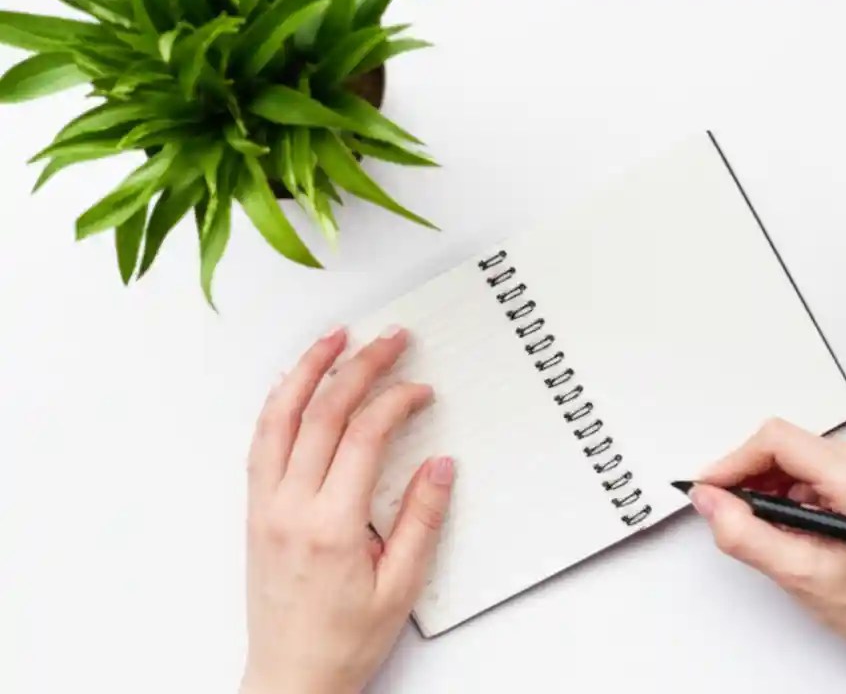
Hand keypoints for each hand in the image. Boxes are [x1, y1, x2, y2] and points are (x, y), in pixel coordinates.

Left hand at [241, 326, 454, 693]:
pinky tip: (293, 387)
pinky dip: (279, 405)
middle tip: (389, 339)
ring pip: (280, 418)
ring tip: (332, 338)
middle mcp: (289, 507)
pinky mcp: (254, 512)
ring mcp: (265, 506)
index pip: (364, 436)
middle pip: (323, 414)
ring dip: (307, 371)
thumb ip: (421, 522)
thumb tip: (439, 466)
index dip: (395, 401)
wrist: (290, 678)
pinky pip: (261, 442)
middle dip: (359, 366)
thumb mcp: (399, 588)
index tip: (420, 390)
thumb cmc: (341, 641)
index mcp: (330, 525)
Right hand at [694, 419, 845, 692]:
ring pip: (794, 453)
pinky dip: (788, 489)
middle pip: (785, 444)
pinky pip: (810, 464)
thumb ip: (745, 533)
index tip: (711, 488)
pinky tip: (789, 522)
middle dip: (751, 477)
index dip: (736, 462)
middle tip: (730, 513)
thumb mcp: (799, 573)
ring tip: (768, 527)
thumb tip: (708, 499)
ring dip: (769, 485)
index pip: (779, 441)